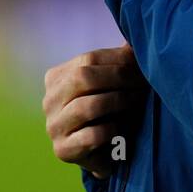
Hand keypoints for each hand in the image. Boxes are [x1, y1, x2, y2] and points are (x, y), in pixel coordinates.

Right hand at [43, 44, 146, 178]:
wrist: (102, 154)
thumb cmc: (110, 111)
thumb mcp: (110, 83)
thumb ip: (119, 61)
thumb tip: (136, 37)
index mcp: (56, 78)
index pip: (89, 58)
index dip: (119, 59)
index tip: (143, 64)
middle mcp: (48, 100)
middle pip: (84, 77)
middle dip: (120, 78)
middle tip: (144, 83)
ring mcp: (53, 126)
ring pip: (88, 106)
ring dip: (120, 102)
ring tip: (139, 101)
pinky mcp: (63, 150)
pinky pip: (93, 135)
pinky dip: (114, 129)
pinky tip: (125, 128)